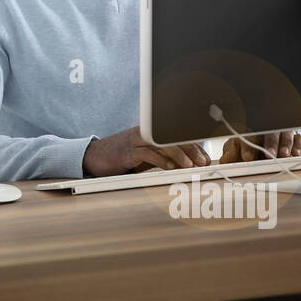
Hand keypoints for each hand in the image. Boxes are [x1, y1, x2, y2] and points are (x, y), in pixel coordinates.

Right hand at [83, 126, 210, 177]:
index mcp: (151, 132)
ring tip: (190, 165)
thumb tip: (187, 165)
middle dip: (191, 149)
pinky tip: (170, 168)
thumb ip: (163, 157)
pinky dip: (160, 161)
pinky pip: (146, 154)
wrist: (95, 156)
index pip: (177, 136)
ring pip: (161, 144)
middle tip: (203, 162)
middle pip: (172, 138)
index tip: (205, 159)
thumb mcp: (145, 155)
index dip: (194, 147)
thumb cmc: (123, 156)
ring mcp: (135, 141)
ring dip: (179, 155)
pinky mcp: (127, 152)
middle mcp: (144, 133)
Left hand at [219, 130, 300, 163]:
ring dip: (284, 144)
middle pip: (270, 132)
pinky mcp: (295, 138)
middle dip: (269, 144)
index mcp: (250, 129)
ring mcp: (281, 132)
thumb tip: (225, 160)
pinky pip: (299, 139)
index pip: (249, 134)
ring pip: (285, 134)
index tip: (247, 157)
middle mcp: (267, 129)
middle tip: (267, 154)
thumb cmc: (245, 145)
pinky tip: (295, 153)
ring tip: (282, 154)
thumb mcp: (234, 147)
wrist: (259, 143)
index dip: (248, 145)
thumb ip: (230, 152)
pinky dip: (298, 145)